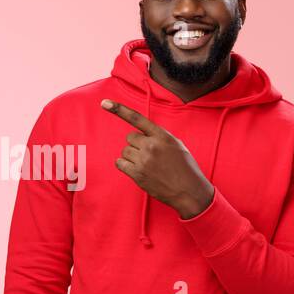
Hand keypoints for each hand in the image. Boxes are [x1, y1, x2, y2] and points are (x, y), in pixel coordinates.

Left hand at [102, 98, 213, 218]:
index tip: (105, 103)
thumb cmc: (185, 167)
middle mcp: (151, 146)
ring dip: (132, 156)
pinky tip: (138, 170)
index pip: (137, 119)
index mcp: (162, 136)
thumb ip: (159, 137)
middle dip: (136, 145)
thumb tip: (144, 134)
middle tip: (149, 155)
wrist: (189, 191)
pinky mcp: (137, 174)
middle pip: (130, 138)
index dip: (119, 109)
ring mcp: (144, 160)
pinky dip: (125, 166)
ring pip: (125, 151)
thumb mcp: (177, 145)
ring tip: (146, 164)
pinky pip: (120, 163)